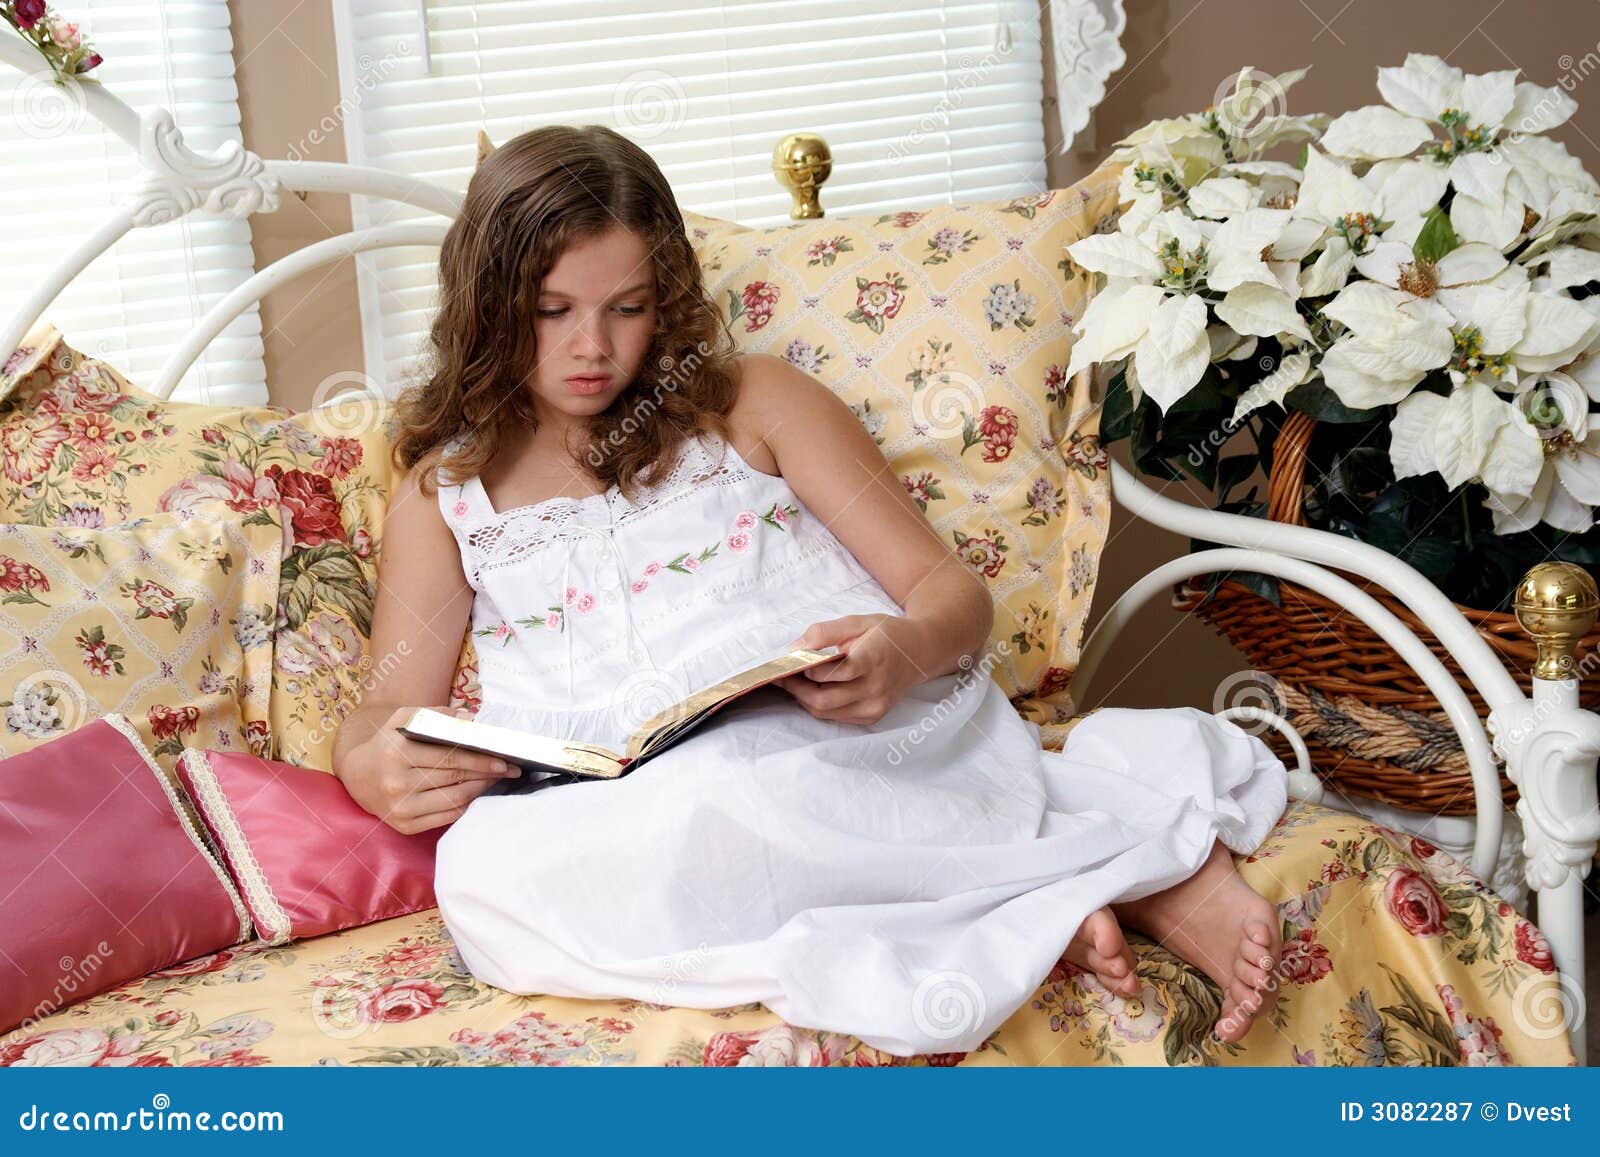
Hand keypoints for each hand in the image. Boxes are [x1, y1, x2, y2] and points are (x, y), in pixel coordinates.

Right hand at [336, 706, 521, 833]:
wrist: (358, 777)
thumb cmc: (388, 743)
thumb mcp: (403, 719)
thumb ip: (436, 714)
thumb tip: (471, 720)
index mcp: (397, 752)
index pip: (449, 756)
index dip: (480, 759)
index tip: (504, 759)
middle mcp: (397, 782)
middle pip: (454, 778)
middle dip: (486, 773)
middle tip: (509, 769)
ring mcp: (400, 807)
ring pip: (454, 800)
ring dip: (480, 790)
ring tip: (495, 780)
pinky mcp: (404, 825)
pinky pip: (446, 817)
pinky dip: (466, 806)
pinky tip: (476, 794)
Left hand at [775, 614, 924, 725]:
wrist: (920, 652)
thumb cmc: (887, 634)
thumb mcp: (858, 621)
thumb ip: (825, 632)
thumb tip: (795, 648)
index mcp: (873, 659)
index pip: (834, 672)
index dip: (807, 669)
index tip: (788, 661)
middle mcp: (875, 688)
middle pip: (823, 699)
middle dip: (796, 689)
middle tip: (781, 675)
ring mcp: (875, 706)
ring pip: (826, 712)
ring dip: (803, 699)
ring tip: (792, 682)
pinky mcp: (872, 716)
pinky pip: (836, 717)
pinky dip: (818, 706)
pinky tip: (812, 690)